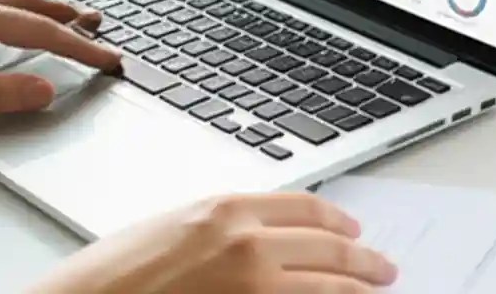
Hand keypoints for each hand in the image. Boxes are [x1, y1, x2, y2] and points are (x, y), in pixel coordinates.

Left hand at [0, 0, 122, 128]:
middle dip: (68, 16)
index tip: (107, 58)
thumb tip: (45, 88)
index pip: (39, 30)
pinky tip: (13, 13)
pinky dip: (15, 4)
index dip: (79, 47)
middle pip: (29, 4)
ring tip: (68, 15)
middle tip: (100, 27)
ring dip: (42, 7)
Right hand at [30, 193, 397, 293]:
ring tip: (374, 292)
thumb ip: (226, 227)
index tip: (354, 230)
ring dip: (358, 291)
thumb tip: (269, 236)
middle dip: (364, 261)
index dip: (340, 221)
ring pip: (329, 290)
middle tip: (383, 268)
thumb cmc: (111, 277)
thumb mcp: (173, 229)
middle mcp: (247, 247)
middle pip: (331, 250)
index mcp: (227, 211)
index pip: (307, 209)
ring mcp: (254, 292)